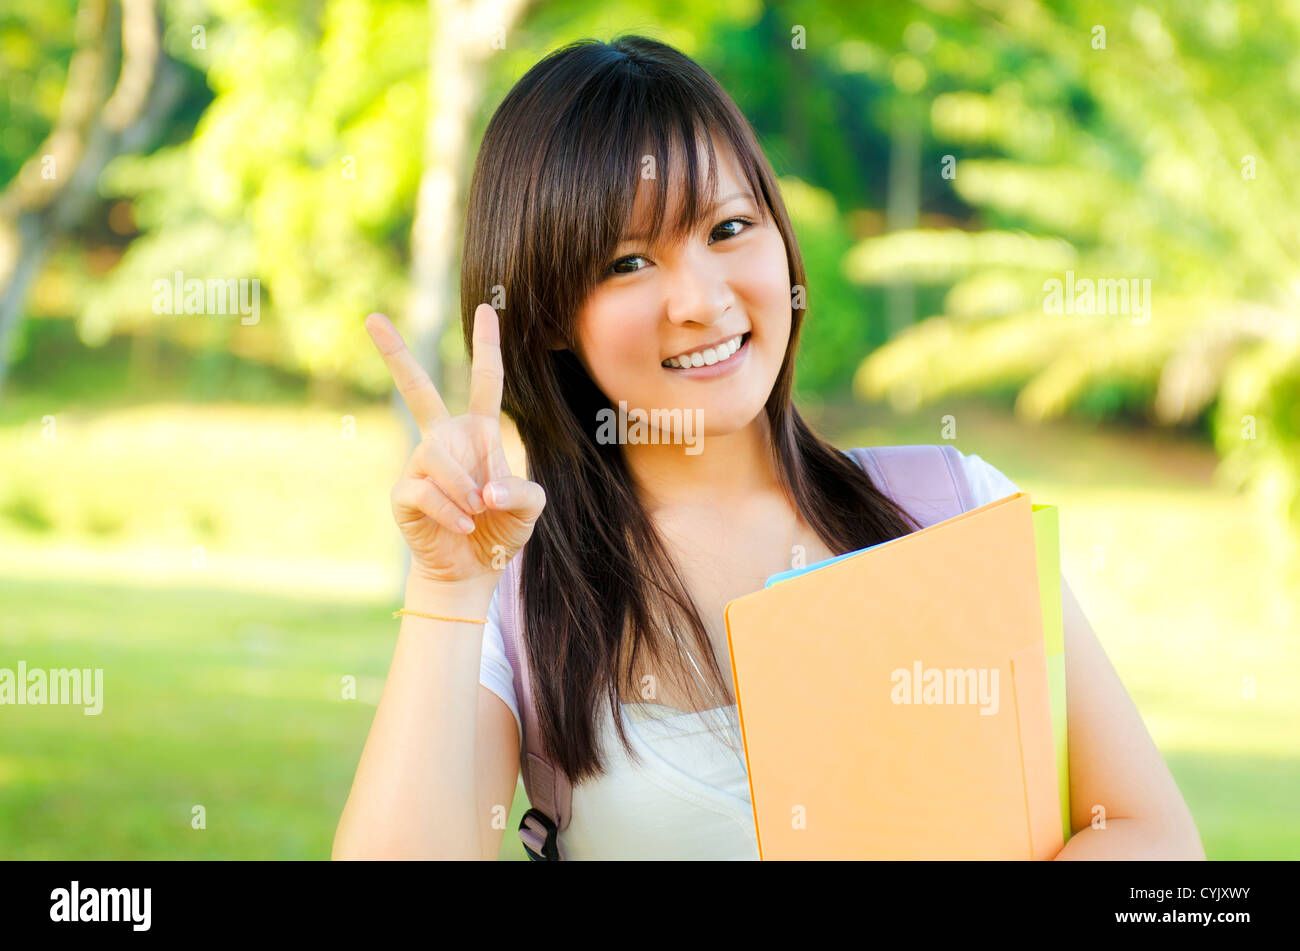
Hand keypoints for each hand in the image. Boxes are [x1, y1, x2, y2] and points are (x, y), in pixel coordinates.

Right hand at [365, 304, 545, 588]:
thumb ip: (522, 491)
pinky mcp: (404, 493)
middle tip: (372, 317)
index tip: (487, 308)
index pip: (486, 381)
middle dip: (394, 354)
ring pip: (437, 457)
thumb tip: (486, 491)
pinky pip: (426, 491)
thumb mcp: (530, 507)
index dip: (488, 345)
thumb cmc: (501, 530)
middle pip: (417, 390)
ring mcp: (419, 465)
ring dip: (464, 487)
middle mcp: (444, 439)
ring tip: (478, 512)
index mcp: (478, 432)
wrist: (472, 570)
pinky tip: (464, 524)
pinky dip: (452, 510)